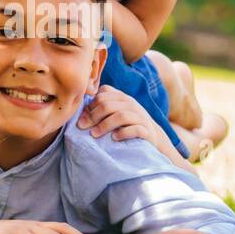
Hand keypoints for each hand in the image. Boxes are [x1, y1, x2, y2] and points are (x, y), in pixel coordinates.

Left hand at [77, 86, 193, 171]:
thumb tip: (82, 111)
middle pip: (108, 105)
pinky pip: (135, 129)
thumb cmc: (128, 124)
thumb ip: (103, 105)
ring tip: (94, 134)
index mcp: (122, 97)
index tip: (81, 118)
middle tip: (82, 127)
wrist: (153, 136)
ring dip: (105, 125)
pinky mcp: (147, 131)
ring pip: (121, 116)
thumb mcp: (116, 111)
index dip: (89, 106)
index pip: (102, 95)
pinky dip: (123, 133)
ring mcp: (140, 117)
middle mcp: (131, 104)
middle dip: (93, 116)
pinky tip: (114, 138)